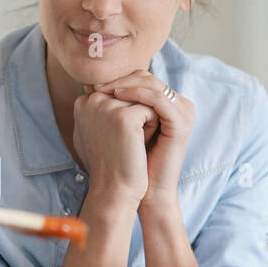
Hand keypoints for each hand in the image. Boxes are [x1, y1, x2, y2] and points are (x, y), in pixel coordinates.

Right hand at [71, 88, 156, 210]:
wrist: (114, 189)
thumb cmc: (107, 164)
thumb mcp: (94, 131)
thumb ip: (98, 108)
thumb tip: (106, 90)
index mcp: (83, 102)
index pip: (119, 91)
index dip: (126, 113)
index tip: (117, 137)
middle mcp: (91, 100)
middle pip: (132, 93)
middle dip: (137, 114)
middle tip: (125, 142)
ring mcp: (106, 107)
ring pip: (143, 100)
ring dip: (145, 120)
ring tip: (132, 143)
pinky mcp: (124, 117)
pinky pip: (152, 111)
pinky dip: (152, 128)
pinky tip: (140, 145)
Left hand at [93, 72, 194, 213]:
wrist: (138, 189)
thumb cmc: (125, 161)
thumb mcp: (116, 128)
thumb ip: (110, 106)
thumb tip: (85, 85)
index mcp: (165, 104)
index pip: (141, 78)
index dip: (117, 78)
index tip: (92, 85)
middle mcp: (177, 105)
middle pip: (147, 77)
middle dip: (120, 79)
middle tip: (97, 85)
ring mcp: (182, 112)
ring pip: (153, 84)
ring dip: (125, 84)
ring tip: (104, 91)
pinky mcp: (181, 123)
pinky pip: (158, 99)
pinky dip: (136, 94)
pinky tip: (117, 97)